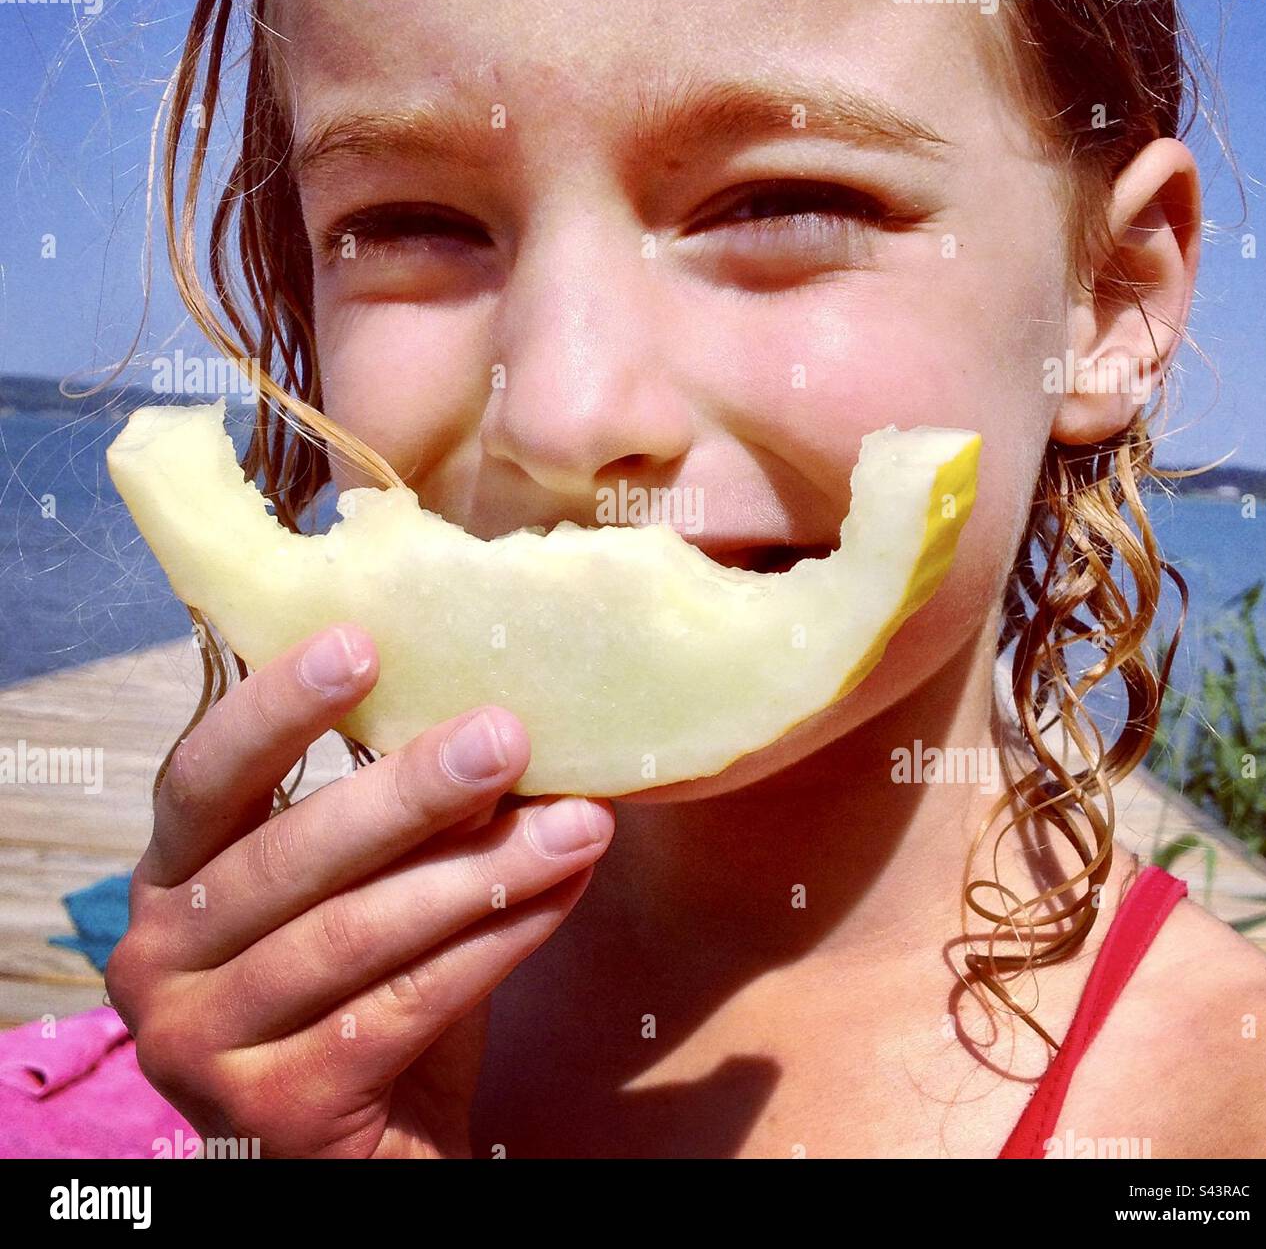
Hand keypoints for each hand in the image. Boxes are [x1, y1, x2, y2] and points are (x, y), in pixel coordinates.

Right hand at [106, 623, 614, 1157]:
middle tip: (507, 734)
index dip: (276, 710)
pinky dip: (491, 945)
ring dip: (480, 871)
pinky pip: (399, 1008)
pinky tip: (561, 894)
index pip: (202, 779)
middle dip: (410, 791)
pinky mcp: (272, 1116)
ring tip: (579, 822)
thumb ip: (402, 820)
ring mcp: (201, 1049)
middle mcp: (159, 963)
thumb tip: (491, 715)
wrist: (370, 1150)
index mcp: (171, 883)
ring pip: (352, 934)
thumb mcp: (371, 891)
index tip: (361, 643)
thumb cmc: (366, 993)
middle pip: (288, 856)